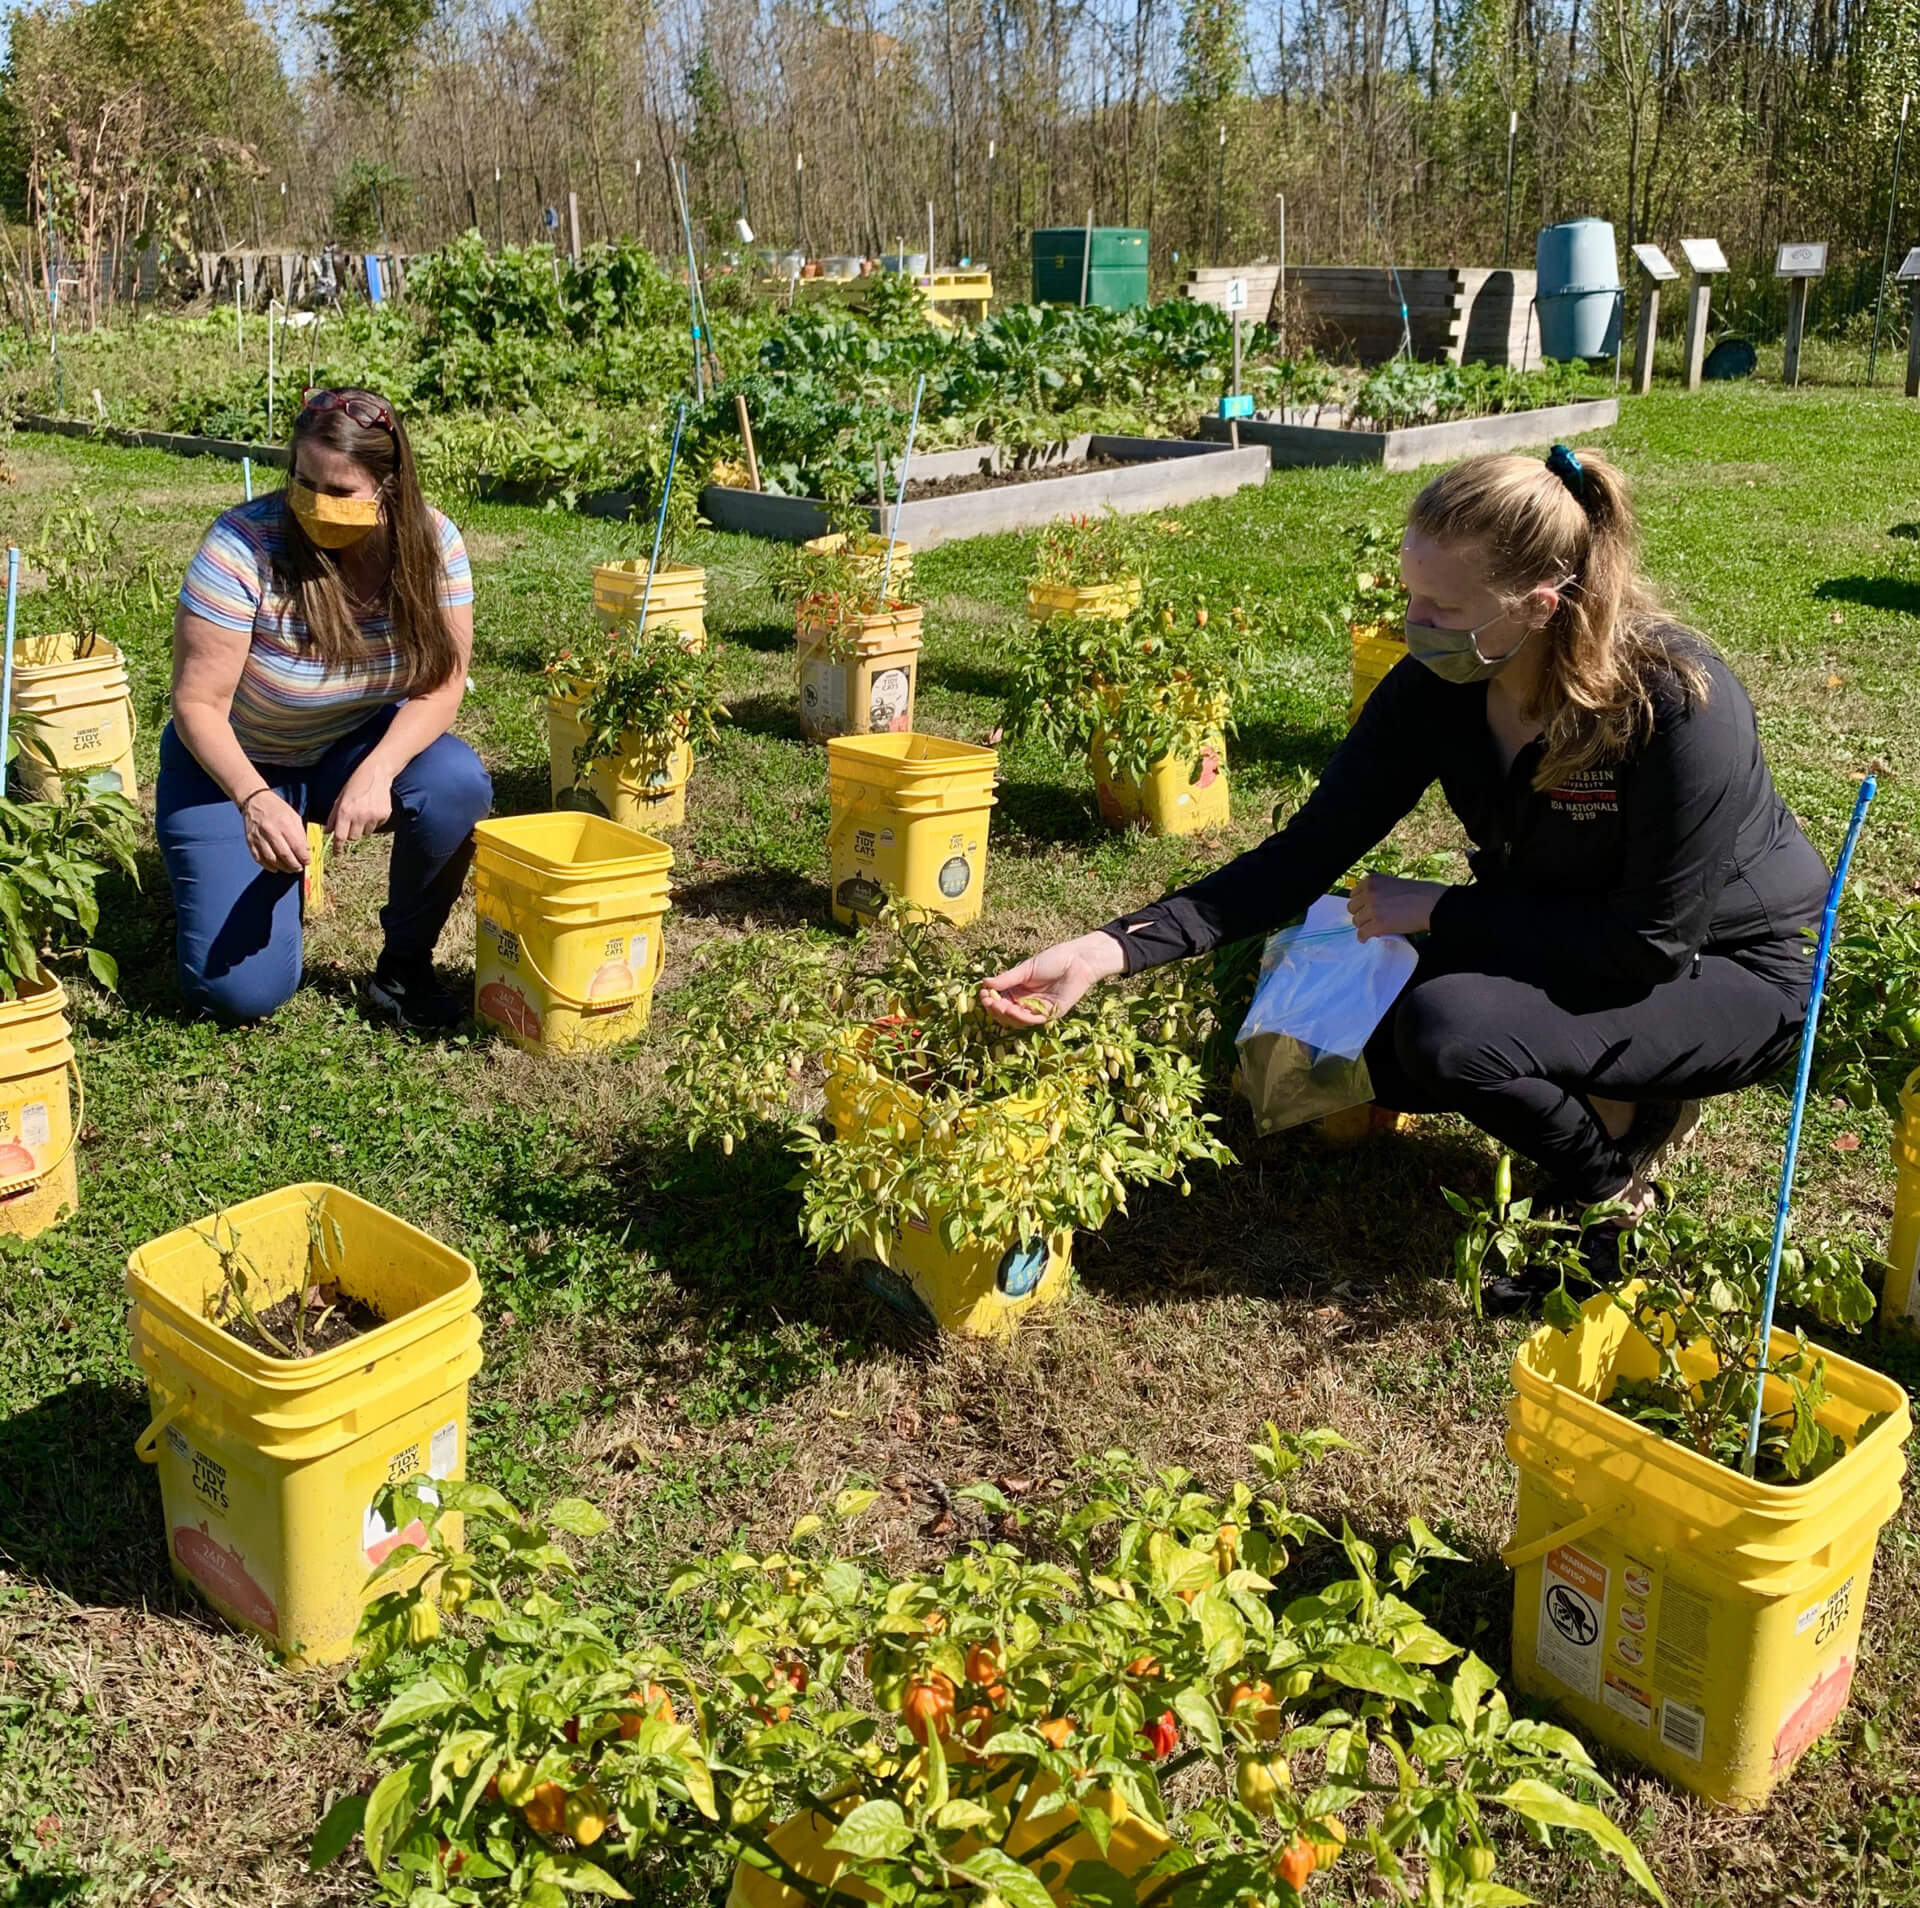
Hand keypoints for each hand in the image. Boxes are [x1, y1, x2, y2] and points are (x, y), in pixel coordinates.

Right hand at [238, 789, 308, 873]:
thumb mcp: (293, 816)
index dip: (303, 857)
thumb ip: (300, 833)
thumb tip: (306, 850)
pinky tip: (276, 867)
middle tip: (299, 868)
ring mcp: (258, 837)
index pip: (296, 846)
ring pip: (271, 859)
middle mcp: (270, 831)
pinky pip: (259, 858)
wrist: (254, 800)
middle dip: (294, 865)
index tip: (307, 862)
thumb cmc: (276, 808)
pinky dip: (268, 866)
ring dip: (282, 867)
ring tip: (289, 869)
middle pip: (284, 855)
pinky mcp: (250, 841)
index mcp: (284, 823)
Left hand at [329, 761, 394, 842]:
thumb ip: (333, 816)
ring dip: (362, 828)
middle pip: (353, 838)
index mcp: (345, 812)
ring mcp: (373, 817)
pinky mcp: (384, 815)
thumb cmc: (355, 784)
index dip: (337, 848)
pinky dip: (373, 822)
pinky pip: (377, 826)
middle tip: (351, 823)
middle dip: (350, 834)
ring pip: (366, 833)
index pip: (340, 836)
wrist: (376, 774)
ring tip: (363, 813)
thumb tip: (327, 832)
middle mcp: (359, 816)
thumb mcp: (340, 798)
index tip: (337, 855)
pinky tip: (372, 809)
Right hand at [979, 932, 1127, 1027]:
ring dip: (1005, 1014)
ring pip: (1018, 1020)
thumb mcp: (1026, 969)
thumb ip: (1007, 979)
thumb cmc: (1053, 960)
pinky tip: (1011, 1009)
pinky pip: (1033, 1020)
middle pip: (1006, 1013)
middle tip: (988, 1001)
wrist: (1078, 960)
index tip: (982, 994)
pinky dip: (1021, 1017)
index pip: (1001, 1001)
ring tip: (998, 1005)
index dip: (991, 1000)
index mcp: (1019, 990)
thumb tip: (984, 984)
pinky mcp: (1051, 1013)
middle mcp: (1027, 1002)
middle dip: (995, 1009)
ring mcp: (1039, 1009)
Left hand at [1347, 873, 1446, 941]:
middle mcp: (1369, 892)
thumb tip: (1365, 906)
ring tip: (1374, 927)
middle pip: (1352, 908)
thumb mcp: (1392, 884)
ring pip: (1357, 922)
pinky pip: (1362, 934)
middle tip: (1371, 919)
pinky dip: (1364, 937)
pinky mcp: (1378, 924)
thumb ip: (1377, 891)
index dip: (1361, 903)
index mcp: (1371, 880)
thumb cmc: (1417, 894)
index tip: (1366, 909)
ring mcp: (1373, 908)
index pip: (1354, 894)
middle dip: (1361, 914)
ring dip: (1364, 925)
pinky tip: (1368, 937)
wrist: (1431, 903)